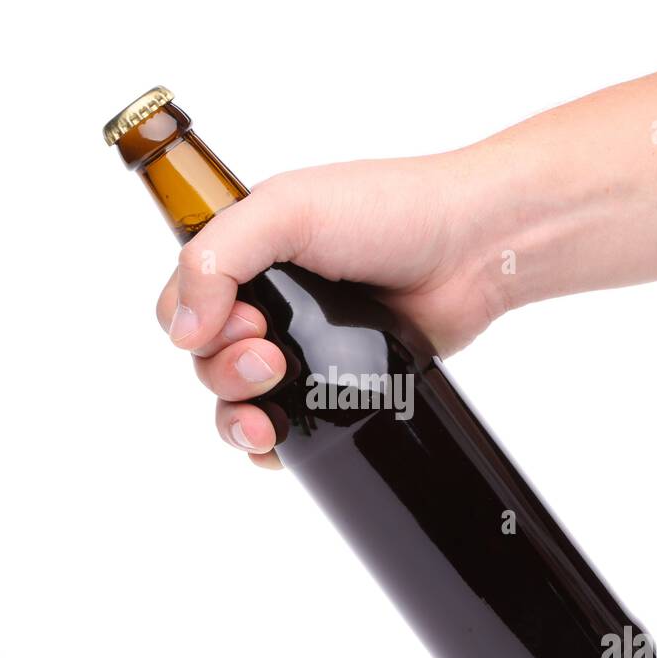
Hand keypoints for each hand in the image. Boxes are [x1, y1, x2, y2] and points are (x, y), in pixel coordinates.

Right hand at [153, 151, 508, 467]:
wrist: (475, 249)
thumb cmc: (387, 211)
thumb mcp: (287, 210)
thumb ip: (218, 257)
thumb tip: (182, 332)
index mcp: (246, 255)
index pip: (181, 305)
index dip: (196, 326)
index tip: (248, 321)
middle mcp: (269, 302)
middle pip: (205, 361)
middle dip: (225, 372)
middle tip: (273, 359)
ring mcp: (304, 348)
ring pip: (237, 402)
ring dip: (237, 416)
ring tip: (272, 413)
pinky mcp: (339, 387)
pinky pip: (286, 431)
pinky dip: (271, 447)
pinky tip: (278, 447)